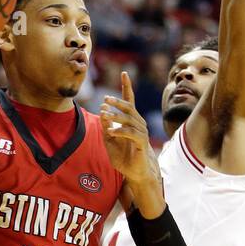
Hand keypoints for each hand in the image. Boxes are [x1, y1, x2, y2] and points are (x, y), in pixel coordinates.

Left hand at [100, 72, 159, 190]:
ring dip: (115, 116)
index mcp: (130, 120)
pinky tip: (111, 131)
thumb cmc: (124, 156)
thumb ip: (106, 127)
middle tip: (105, 99)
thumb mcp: (110, 140)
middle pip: (129, 107)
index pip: (130, 100)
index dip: (127, 86)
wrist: (135, 172)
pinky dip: (120, 130)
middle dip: (117, 102)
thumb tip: (102, 113)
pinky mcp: (141, 142)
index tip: (124, 73)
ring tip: (104, 114)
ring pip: (129, 119)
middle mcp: (138, 123)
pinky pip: (131, 132)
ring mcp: (141, 132)